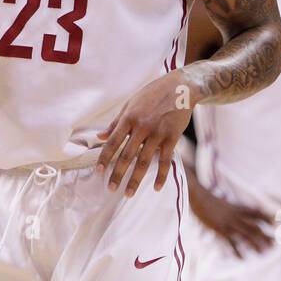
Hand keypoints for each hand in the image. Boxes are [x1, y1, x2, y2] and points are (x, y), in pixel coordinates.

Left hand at [95, 69, 192, 197]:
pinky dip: (161, 175)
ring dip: (135, 179)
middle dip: (118, 174)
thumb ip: (116, 122)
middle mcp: (142, 127)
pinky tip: (155, 187)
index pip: (113, 142)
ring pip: (144, 161)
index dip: (105, 158)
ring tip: (128, 193)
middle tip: (110, 188)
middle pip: (127, 155)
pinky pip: (165, 160)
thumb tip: (100, 136)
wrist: (181, 87)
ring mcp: (158, 133)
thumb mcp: (130, 104)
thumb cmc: (152, 94)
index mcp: (129, 118)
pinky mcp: (172, 137)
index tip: (99, 172)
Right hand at [190, 184, 274, 257]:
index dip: (266, 218)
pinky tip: (242, 258)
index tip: (275, 224)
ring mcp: (229, 222)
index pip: (256, 213)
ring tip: (263, 253)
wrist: (198, 196)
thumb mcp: (223, 202)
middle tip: (274, 244)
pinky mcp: (220, 229)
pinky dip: (237, 251)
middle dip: (265, 235)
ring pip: (246, 235)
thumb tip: (235, 212)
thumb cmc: (208, 199)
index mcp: (238, 208)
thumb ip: (231, 208)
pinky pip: (231, 241)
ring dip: (255, 244)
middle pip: (254, 226)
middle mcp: (236, 215)